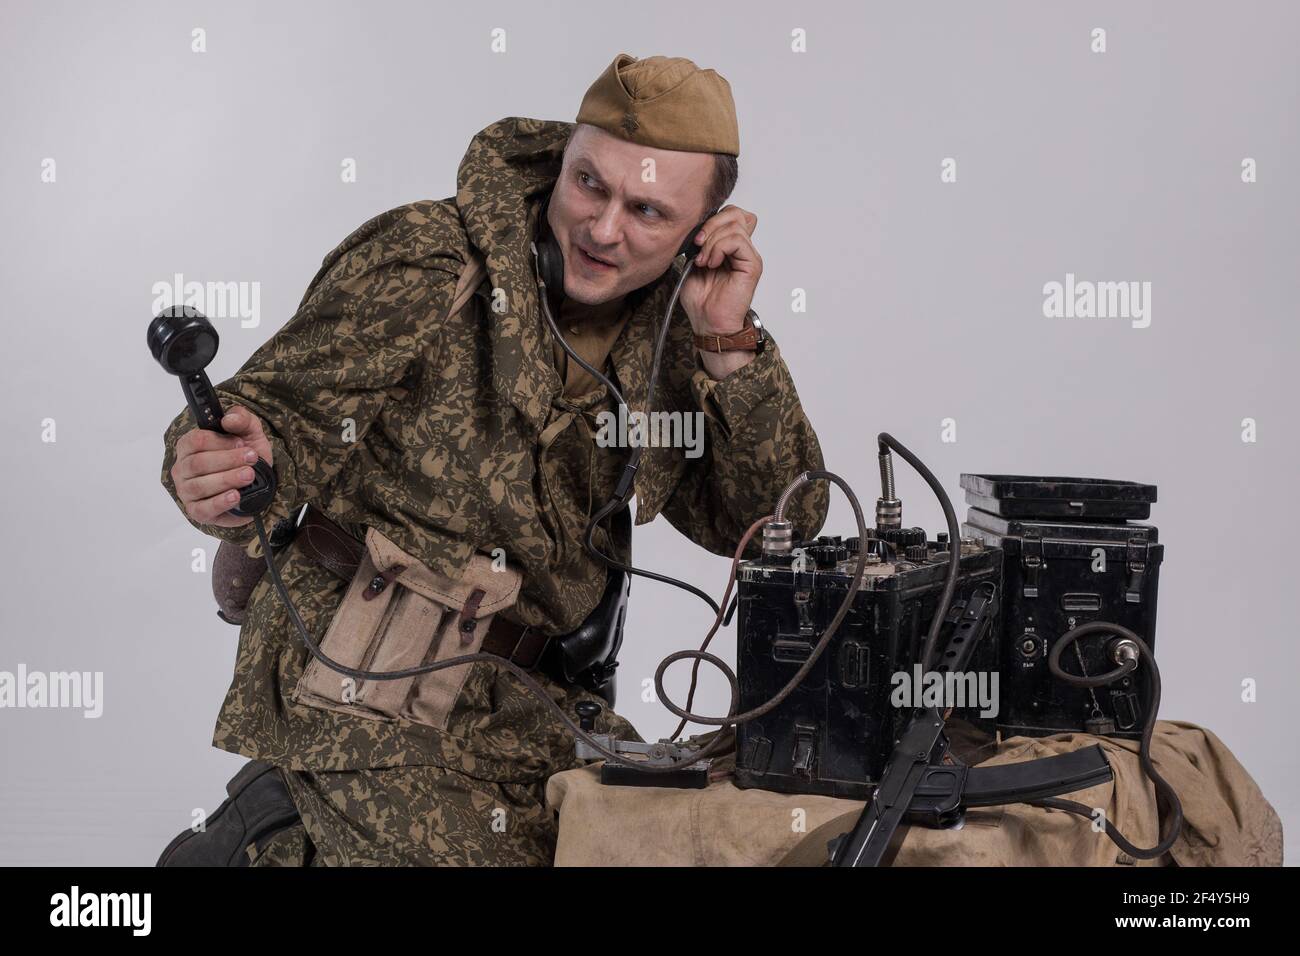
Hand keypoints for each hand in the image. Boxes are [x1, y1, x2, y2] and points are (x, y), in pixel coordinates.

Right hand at [171, 404, 273, 527]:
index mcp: (188, 446)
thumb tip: (229, 419)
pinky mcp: (197, 511)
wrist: (257, 482)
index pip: (195, 441)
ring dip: (227, 479)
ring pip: (199, 485)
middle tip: (252, 458)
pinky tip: (235, 496)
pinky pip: (203, 509)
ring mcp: (187, 491)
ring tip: (248, 475)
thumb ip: (242, 419)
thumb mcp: (250, 433)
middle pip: (198, 463)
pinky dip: (220, 502)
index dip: (220, 441)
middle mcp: (183, 468)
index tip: (241, 443)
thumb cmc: (246, 454)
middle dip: (228, 460)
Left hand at [679, 205, 760, 336]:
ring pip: (734, 225)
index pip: (730, 214)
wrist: (708, 322)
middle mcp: (742, 248)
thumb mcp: (692, 262)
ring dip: (712, 241)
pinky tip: (711, 263)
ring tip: (703, 261)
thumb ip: (699, 242)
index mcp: (729, 246)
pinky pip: (737, 241)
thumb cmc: (701, 300)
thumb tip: (697, 227)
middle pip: (734, 213)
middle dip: (711, 224)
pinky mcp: (752, 264)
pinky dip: (719, 248)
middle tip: (698, 245)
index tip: (696, 239)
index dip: (712, 219)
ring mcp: (748, 256)